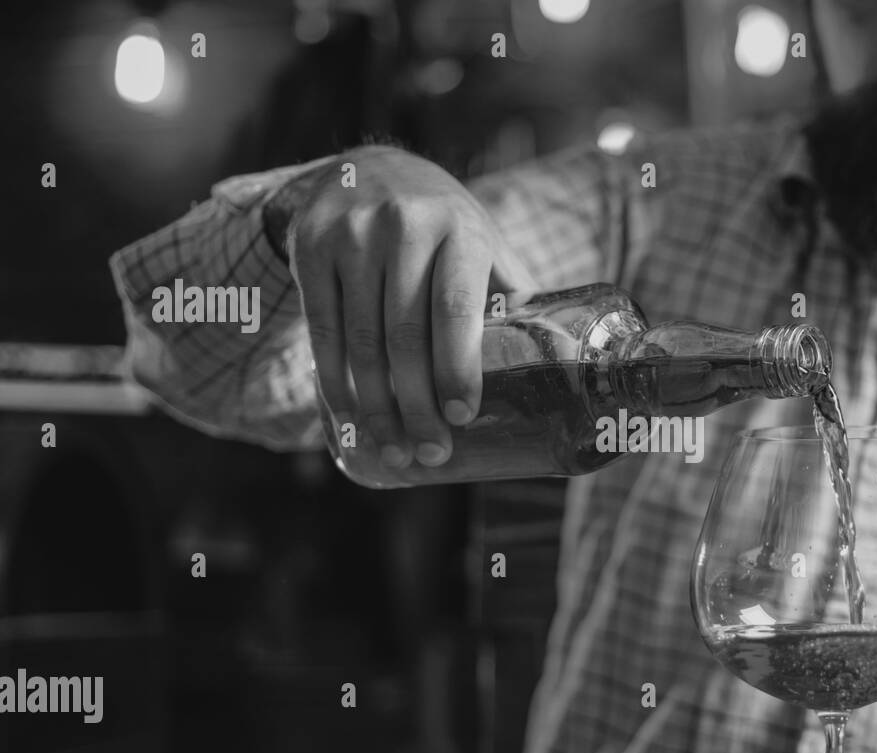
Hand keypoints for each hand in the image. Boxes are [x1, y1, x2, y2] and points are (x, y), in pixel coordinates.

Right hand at [281, 145, 524, 469]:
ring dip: (376, 406)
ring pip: (361, 339)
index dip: (457, 366)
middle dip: (416, 404)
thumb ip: (512, 296)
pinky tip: (350, 418)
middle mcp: (402, 227)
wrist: (369, 168)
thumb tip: (558, 365)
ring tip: (394, 449)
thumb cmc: (444, 226)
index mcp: (459, 230)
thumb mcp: (483, 245)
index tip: (462, 416)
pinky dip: (335, 382)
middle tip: (430, 453)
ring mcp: (351, 236)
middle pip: (405, 334)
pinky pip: (321, 328)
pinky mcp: (311, 249)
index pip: (455, 307)